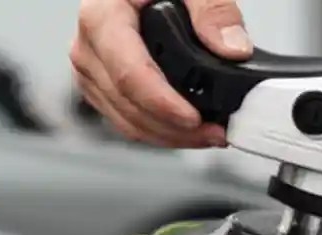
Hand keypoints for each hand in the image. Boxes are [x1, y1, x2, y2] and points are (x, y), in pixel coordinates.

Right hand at [71, 0, 251, 147]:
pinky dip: (159, 131)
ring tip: (209, 134)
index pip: (129, 74)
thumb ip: (213, 9)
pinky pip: (126, 121)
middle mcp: (88, 48)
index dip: (163, 104)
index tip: (195, 118)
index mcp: (101, 17)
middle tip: (217, 132)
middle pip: (128, 106)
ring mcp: (91, 72)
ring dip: (170, 136)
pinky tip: (188, 128)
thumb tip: (233, 48)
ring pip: (126, 122)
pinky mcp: (100, 87)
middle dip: (175, 129)